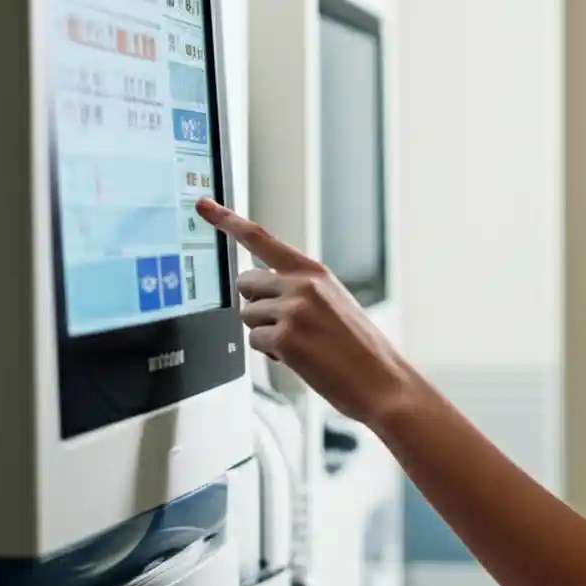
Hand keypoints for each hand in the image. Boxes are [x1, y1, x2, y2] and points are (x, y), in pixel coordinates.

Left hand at [196, 198, 411, 424]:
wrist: (383, 381)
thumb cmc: (360, 349)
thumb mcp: (334, 302)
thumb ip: (299, 289)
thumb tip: (260, 292)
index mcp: (314, 272)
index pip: (260, 238)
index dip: (227, 220)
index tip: (202, 205)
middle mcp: (301, 284)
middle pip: (244, 283)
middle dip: (256, 303)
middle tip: (283, 322)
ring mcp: (293, 310)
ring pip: (247, 315)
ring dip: (265, 331)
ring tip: (300, 344)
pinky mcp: (286, 338)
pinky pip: (255, 341)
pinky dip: (272, 352)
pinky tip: (300, 358)